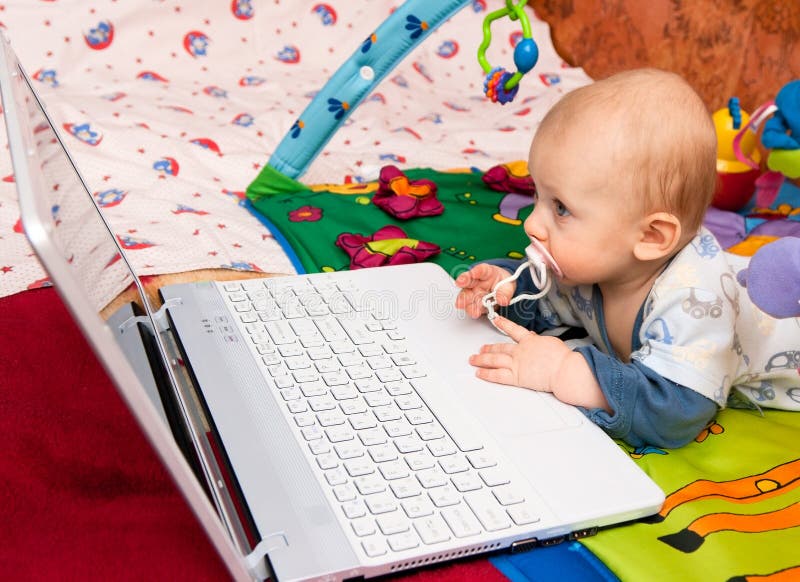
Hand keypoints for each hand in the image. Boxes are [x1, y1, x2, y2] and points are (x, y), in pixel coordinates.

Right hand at [454, 264, 514, 317]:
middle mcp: (476, 282)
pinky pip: (470, 306)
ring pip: (466, 295)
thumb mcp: (508, 286)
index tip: (474, 273)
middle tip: (460, 283)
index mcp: (487, 273)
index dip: (477, 271)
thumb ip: (505, 293)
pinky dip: (472, 310)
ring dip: (465, 300)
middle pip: (469, 280)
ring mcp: (473, 292)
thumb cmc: (502, 284)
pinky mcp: (472, 303)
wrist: (501, 292)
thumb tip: (501, 300)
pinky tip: (474, 312)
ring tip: (466, 304)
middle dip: (463, 282)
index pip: (482, 270)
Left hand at [469, 316, 609, 409]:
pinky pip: (498, 375)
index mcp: (529, 341)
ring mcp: (517, 364)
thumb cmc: (562, 358)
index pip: (513, 330)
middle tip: (480, 349)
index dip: (503, 324)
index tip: (496, 320)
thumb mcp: (551, 342)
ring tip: (473, 360)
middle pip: (499, 348)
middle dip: (488, 349)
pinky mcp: (516, 377)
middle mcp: (520, 351)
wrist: (564, 370)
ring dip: (482, 360)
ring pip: (494, 360)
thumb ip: (539, 340)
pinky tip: (479, 373)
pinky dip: (487, 374)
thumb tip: (534, 337)